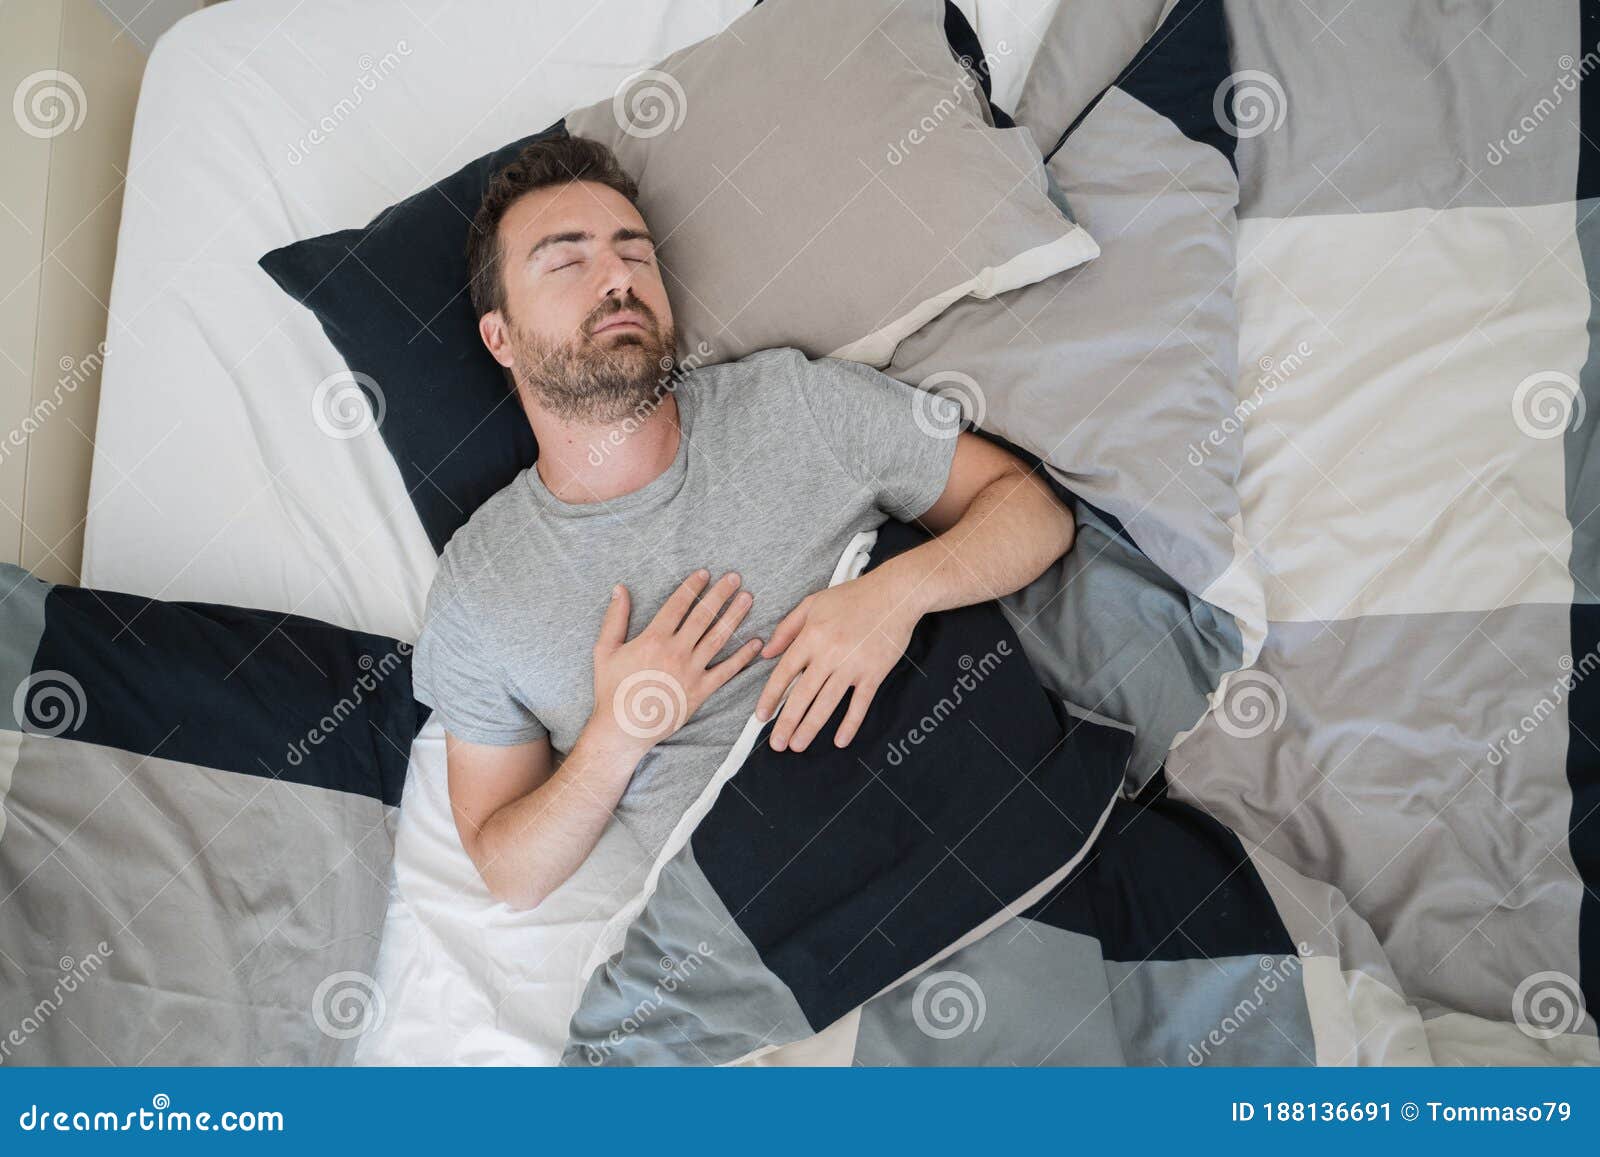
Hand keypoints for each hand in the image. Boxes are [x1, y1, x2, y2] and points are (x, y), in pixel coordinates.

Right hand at [592, 570, 761, 752]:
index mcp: (653, 639)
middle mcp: (676, 651)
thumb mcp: (605, 650)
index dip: (693, 587)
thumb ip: (615, 618)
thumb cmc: (612, 689)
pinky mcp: (701, 691)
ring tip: (748, 598)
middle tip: (736, 577)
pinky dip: (743, 657)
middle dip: (720, 594)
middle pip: (703, 616)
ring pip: (718, 638)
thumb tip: (620, 589)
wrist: (622, 729)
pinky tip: (756, 642)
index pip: (678, 605)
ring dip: (735, 616)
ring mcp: (691, 671)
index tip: (705, 573)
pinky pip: (726, 671)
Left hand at [755, 570, 919, 751]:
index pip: (784, 672)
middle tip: (777, 744)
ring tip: (797, 745)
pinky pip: (859, 704)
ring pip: (827, 703)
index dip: (771, 697)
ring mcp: (853, 665)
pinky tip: (840, 740)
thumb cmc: (853, 596)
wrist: (896, 594)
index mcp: (812, 636)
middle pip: (803, 694)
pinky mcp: (874, 673)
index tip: (761, 716)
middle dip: (787, 722)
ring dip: (810, 727)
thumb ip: (787, 628)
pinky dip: (850, 724)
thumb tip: (767, 652)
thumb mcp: (813, 603)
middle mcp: (829, 653)